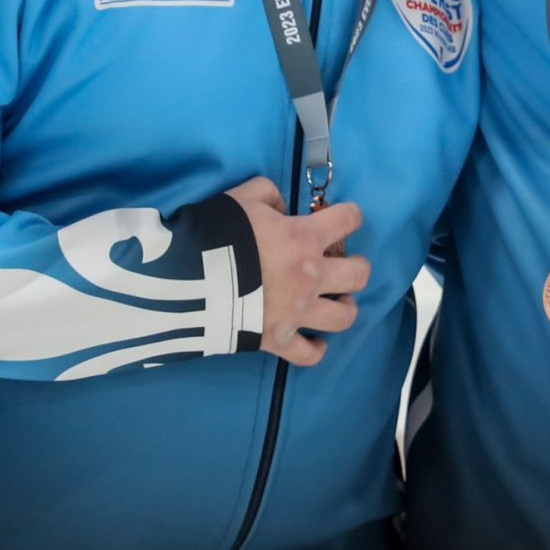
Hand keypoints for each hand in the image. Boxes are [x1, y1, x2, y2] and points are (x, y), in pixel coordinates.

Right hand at [226, 176, 368, 367]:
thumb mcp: (241, 198)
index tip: (348, 218)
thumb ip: (268, 194)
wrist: (191, 279)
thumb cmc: (217, 234)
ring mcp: (298, 312)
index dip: (351, 216)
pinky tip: (315, 342)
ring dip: (346, 307)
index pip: (347, 220)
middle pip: (359, 274)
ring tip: (338, 302)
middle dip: (358, 267)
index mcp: (305, 238)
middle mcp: (311, 276)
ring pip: (345, 317)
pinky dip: (315, 350)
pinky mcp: (279, 340)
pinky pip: (308, 355)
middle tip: (347, 265)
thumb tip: (281, 207)